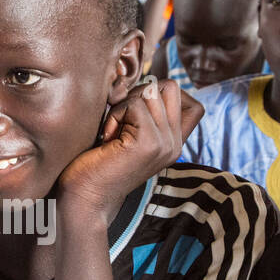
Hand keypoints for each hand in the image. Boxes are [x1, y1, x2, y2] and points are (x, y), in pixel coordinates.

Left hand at [56, 79, 202, 222]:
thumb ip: (146, 115)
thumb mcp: (130, 136)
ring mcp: (165, 144)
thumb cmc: (98, 163)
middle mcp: (175, 145)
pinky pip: (133, 104)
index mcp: (174, 144)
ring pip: (150, 91)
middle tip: (122, 119)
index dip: (164, 95)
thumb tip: (146, 81)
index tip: (138, 112)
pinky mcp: (149, 142)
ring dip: (124, 105)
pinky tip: (108, 138)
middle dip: (140, 93)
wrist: (85, 198)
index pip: (194, 105)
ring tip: (114, 132)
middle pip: (171, 87)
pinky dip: (115, 115)